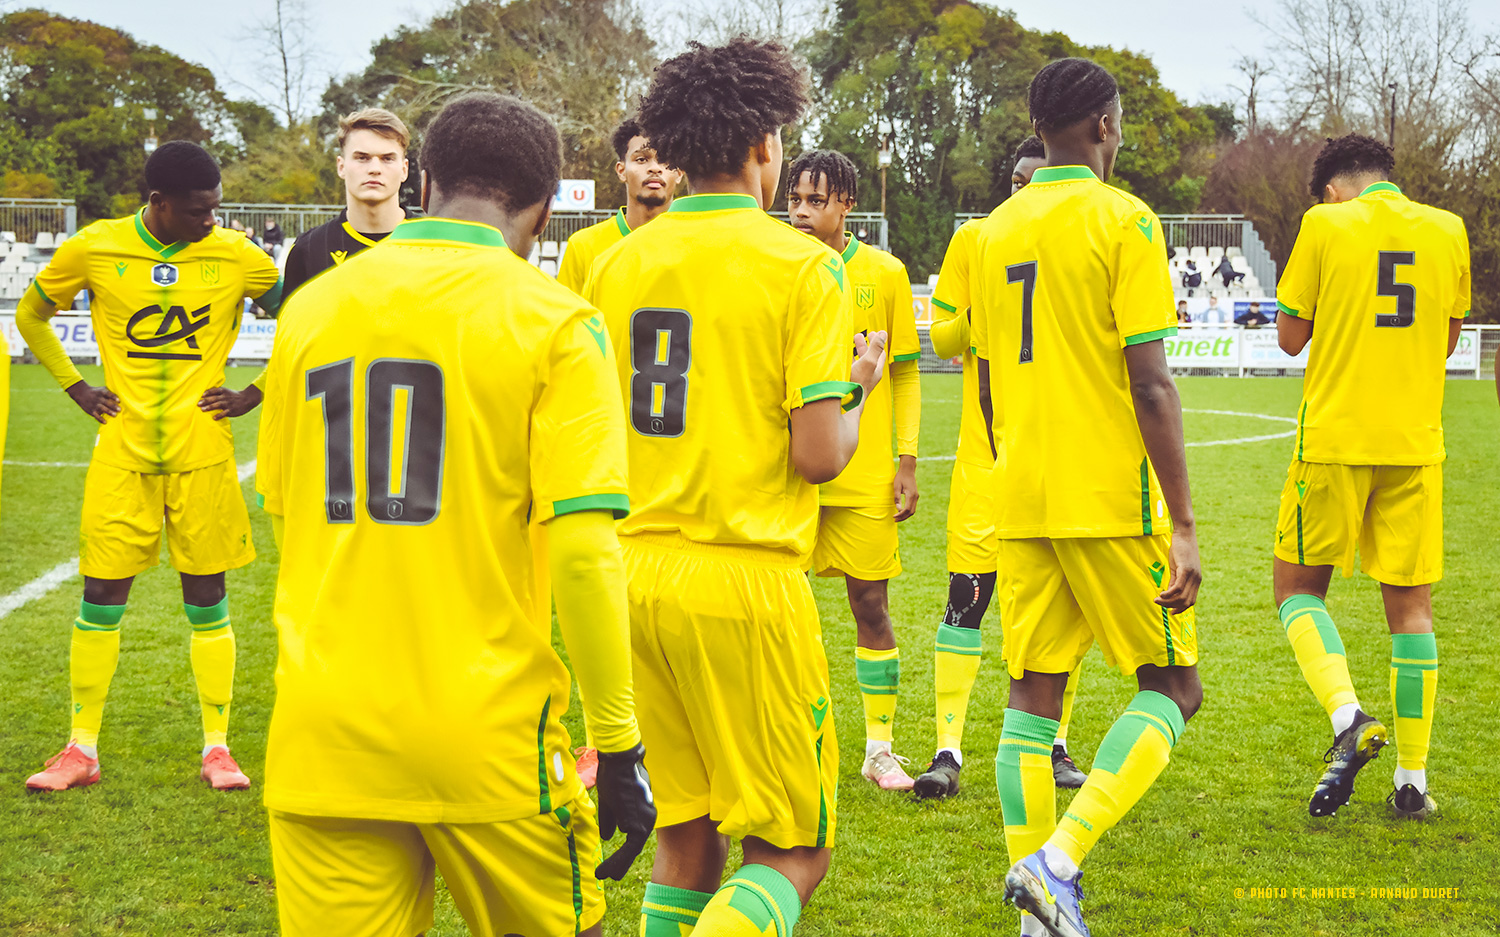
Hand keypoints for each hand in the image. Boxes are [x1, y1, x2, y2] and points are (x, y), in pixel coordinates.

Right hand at [66, 381, 119, 423]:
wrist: (81, 393)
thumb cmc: (97, 392)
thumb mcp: (102, 389)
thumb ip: (111, 392)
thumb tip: (123, 396)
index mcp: (102, 392)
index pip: (108, 394)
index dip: (113, 397)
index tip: (119, 400)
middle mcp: (98, 398)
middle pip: (106, 402)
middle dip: (113, 406)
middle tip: (119, 410)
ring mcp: (94, 405)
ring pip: (102, 409)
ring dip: (108, 412)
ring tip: (115, 415)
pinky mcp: (91, 411)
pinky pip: (96, 416)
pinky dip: (100, 419)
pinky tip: (105, 422)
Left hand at [199, 384, 262, 420]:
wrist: (247, 399)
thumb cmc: (233, 396)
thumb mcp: (226, 391)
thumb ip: (216, 392)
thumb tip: (203, 395)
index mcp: (223, 391)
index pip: (214, 390)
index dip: (207, 393)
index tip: (201, 395)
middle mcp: (225, 397)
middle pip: (214, 398)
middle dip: (206, 401)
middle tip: (198, 404)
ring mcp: (228, 404)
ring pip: (218, 405)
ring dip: (210, 407)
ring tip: (203, 410)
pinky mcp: (231, 410)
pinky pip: (224, 413)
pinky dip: (219, 415)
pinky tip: (214, 418)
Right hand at [593, 743, 655, 880]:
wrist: (620, 761)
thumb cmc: (615, 776)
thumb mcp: (610, 802)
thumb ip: (610, 820)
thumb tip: (608, 837)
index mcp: (642, 812)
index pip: (634, 838)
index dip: (622, 853)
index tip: (608, 865)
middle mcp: (648, 818)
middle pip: (634, 847)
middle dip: (620, 863)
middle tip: (605, 876)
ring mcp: (646, 821)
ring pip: (633, 850)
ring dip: (618, 865)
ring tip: (603, 876)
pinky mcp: (639, 824)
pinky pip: (629, 848)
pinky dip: (617, 861)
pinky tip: (605, 870)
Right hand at [851, 330, 887, 401]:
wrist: (845, 402)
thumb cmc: (858, 384)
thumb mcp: (869, 362)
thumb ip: (875, 347)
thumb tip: (883, 333)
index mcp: (876, 370)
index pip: (880, 353)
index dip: (877, 342)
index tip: (872, 332)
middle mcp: (868, 375)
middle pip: (868, 357)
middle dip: (864, 346)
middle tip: (858, 336)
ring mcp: (858, 379)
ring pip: (858, 363)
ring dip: (855, 353)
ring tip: (848, 344)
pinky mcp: (848, 382)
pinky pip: (849, 368)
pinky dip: (847, 360)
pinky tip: (841, 358)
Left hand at [893, 454, 918, 520]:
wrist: (908, 470)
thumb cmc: (901, 477)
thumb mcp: (896, 487)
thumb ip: (897, 498)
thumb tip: (898, 509)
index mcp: (911, 495)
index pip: (907, 509)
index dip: (900, 515)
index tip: (894, 517)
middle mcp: (915, 497)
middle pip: (911, 512)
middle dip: (903, 517)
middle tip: (895, 520)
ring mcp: (916, 497)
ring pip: (913, 510)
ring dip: (906, 515)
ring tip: (897, 518)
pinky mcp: (915, 496)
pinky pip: (913, 507)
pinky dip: (908, 512)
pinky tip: (901, 512)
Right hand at [1155, 526, 1201, 610]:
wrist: (1185, 534)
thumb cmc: (1180, 549)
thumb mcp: (1177, 567)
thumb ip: (1175, 580)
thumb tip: (1169, 593)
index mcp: (1196, 580)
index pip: (1191, 601)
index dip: (1181, 609)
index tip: (1170, 611)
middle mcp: (1196, 579)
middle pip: (1186, 602)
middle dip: (1171, 606)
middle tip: (1158, 603)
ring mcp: (1192, 575)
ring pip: (1181, 596)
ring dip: (1168, 601)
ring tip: (1156, 599)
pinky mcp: (1186, 570)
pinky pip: (1178, 588)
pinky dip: (1169, 594)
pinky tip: (1161, 594)